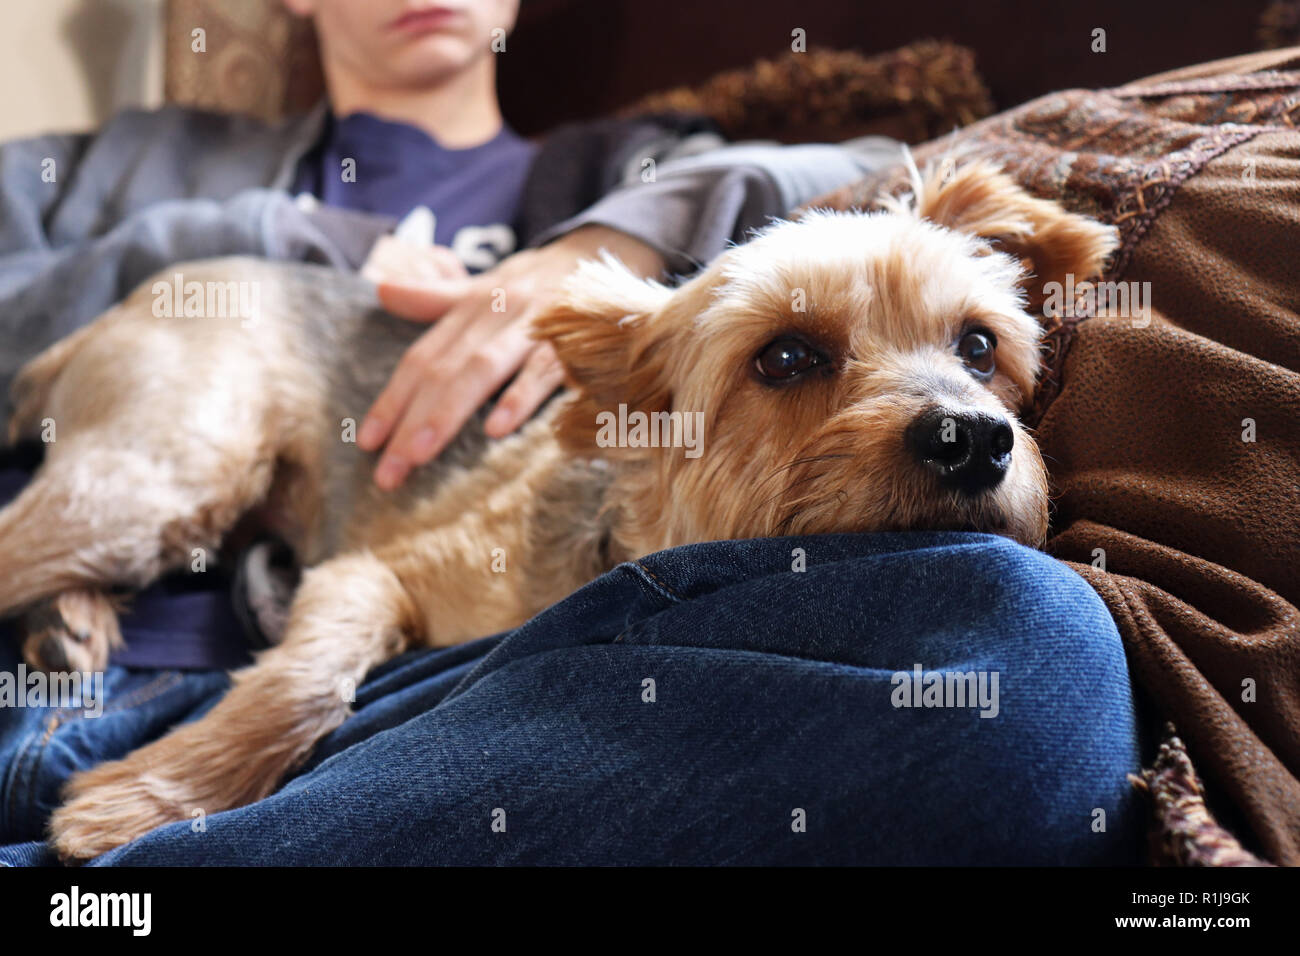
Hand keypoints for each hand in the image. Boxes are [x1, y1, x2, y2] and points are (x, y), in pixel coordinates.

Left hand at [357, 225, 665, 490]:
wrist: (614, 250)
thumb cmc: (545, 281)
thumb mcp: (490, 284)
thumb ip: (438, 297)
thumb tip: (381, 291)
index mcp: (474, 307)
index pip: (423, 356)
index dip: (392, 399)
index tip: (367, 442)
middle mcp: (498, 314)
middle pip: (443, 368)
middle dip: (408, 421)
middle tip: (386, 472)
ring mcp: (536, 326)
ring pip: (481, 369)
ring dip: (446, 413)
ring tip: (417, 456)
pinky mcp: (576, 340)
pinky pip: (546, 369)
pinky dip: (521, 396)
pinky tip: (499, 429)